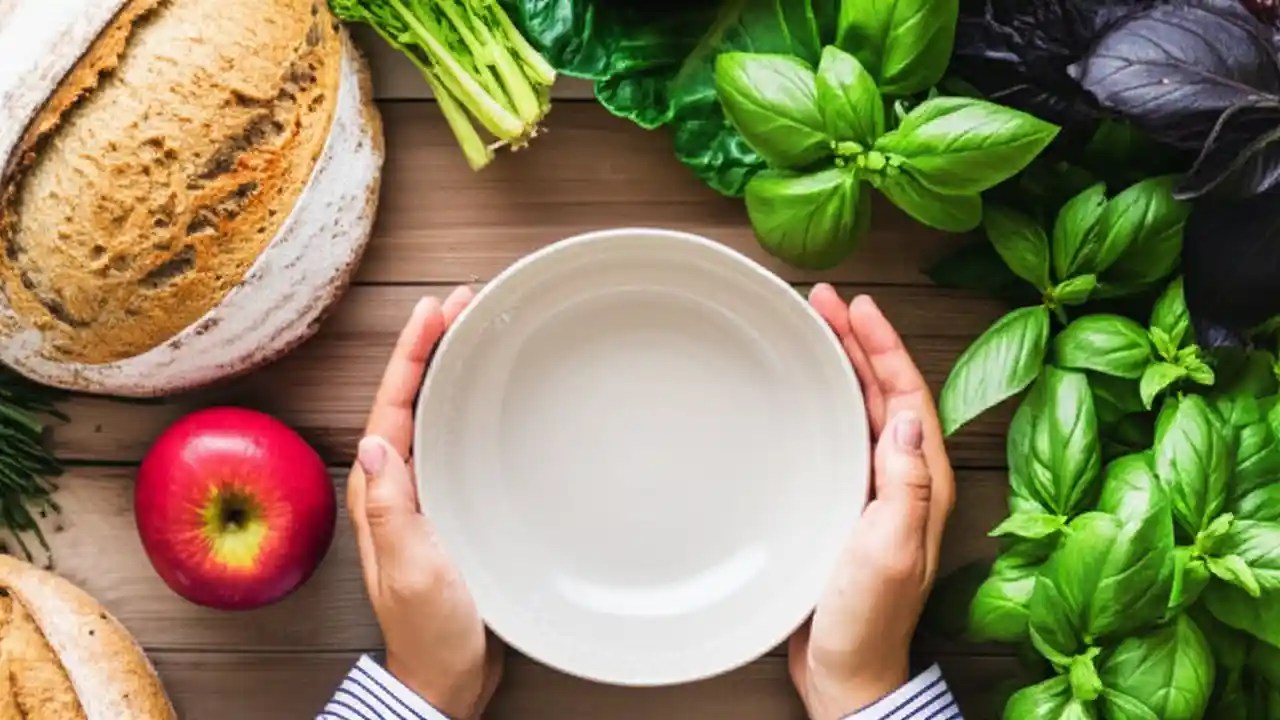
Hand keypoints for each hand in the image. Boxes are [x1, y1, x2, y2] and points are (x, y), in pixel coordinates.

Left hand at [347, 287, 502, 719]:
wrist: (448, 676)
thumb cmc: (433, 629)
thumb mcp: (413, 569)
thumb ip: (392, 510)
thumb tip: (373, 440)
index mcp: (381, 493)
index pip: (391, 406)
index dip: (412, 353)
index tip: (436, 309)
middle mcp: (396, 487)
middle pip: (409, 398)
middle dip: (431, 346)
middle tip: (464, 302)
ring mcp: (423, 496)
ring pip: (431, 415)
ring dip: (448, 370)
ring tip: (476, 332)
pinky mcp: (449, 508)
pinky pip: (453, 441)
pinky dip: (467, 407)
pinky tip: (490, 399)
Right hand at [789, 284, 955, 719]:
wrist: (846, 672)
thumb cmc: (867, 620)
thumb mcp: (889, 550)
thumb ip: (906, 487)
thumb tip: (912, 418)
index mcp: (923, 484)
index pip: (909, 396)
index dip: (884, 347)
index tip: (857, 306)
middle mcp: (903, 482)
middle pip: (884, 393)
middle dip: (857, 342)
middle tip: (822, 301)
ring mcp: (872, 492)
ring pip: (860, 410)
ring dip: (840, 367)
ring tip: (812, 330)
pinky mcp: (842, 506)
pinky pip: (837, 438)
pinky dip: (822, 404)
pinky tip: (801, 396)